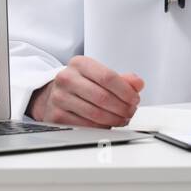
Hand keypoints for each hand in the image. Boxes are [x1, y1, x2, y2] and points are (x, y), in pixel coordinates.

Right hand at [27, 56, 143, 127]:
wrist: (53, 94)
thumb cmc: (81, 84)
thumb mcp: (99, 75)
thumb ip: (122, 79)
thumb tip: (137, 83)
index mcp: (79, 64)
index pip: (108, 77)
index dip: (126, 91)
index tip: (134, 99)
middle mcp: (66, 78)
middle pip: (103, 97)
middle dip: (123, 107)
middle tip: (131, 111)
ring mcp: (59, 98)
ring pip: (95, 113)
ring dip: (115, 119)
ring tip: (122, 119)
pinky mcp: (56, 116)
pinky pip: (86, 125)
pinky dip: (102, 127)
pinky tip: (108, 124)